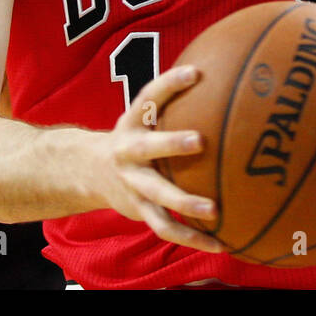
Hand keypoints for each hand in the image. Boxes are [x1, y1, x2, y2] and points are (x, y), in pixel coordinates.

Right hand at [91, 65, 224, 252]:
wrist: (89, 171)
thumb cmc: (135, 136)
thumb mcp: (144, 115)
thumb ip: (174, 100)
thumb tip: (225, 75)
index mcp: (131, 123)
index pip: (148, 98)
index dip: (169, 84)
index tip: (196, 72)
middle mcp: (127, 152)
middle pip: (146, 148)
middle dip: (171, 144)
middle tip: (200, 140)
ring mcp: (132, 184)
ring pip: (156, 196)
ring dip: (184, 204)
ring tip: (215, 211)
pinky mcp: (139, 210)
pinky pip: (166, 227)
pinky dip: (192, 237)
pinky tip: (221, 243)